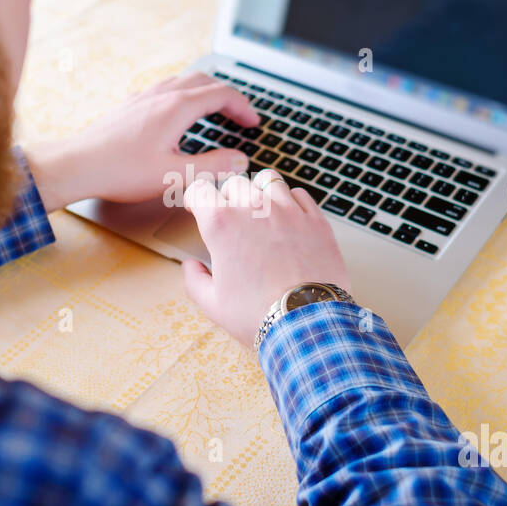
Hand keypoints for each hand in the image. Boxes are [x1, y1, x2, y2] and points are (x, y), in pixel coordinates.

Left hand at [24, 73, 256, 209]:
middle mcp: (161, 95)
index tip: (253, 123)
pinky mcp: (131, 105)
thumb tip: (240, 160)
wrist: (78, 165)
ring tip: (216, 113)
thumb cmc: (121, 171)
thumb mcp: (174, 175)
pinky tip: (180, 115)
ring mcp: (144, 97)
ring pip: (184, 82)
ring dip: (206, 92)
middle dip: (229, 97)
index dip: (243, 107)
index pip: (222, 94)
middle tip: (240, 117)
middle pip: (205, 81)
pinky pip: (166, 89)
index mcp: (177, 107)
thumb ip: (213, 167)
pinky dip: (185, 96)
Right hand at [181, 168, 350, 347]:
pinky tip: (288, 218)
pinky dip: (290, 201)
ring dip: (259, 193)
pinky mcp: (315, 220)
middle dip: (228, 197)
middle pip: (235, 184)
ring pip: (268, 181)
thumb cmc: (257, 315)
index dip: (196, 199)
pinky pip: (299, 194)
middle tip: (230, 217)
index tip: (197, 209)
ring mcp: (288, 211)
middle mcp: (254, 208)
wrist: (306, 324)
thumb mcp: (212, 304)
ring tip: (261, 212)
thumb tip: (191, 267)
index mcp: (222, 224)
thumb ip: (195, 280)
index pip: (200, 190)